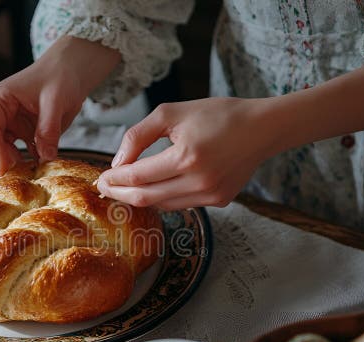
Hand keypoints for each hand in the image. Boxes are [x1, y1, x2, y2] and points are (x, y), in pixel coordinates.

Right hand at [0, 36, 119, 175]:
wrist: (72, 69)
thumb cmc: (60, 75)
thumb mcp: (56, 101)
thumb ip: (48, 129)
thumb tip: (45, 158)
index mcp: (0, 99)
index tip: (2, 170)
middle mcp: (2, 113)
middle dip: (4, 161)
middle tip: (16, 180)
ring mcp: (13, 125)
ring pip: (7, 151)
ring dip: (16, 165)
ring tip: (28, 179)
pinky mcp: (26, 133)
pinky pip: (24, 153)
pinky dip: (30, 164)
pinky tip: (38, 174)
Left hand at [97, 98, 278, 209]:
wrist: (263, 128)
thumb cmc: (217, 114)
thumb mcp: (172, 113)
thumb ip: (138, 136)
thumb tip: (117, 163)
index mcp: (186, 157)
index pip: (138, 176)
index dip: (114, 179)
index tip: (100, 178)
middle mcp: (199, 182)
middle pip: (146, 198)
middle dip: (120, 194)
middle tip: (104, 188)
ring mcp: (211, 195)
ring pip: (161, 205)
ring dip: (139, 197)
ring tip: (124, 187)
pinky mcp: (219, 201)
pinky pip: (180, 204)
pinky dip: (162, 197)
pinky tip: (154, 186)